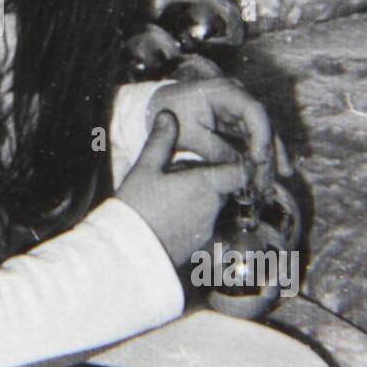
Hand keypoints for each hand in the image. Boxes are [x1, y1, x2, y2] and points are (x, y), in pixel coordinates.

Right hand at [116, 110, 247, 268]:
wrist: (126, 251)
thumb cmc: (136, 206)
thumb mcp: (145, 168)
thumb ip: (161, 141)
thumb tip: (167, 114)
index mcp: (205, 184)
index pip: (240, 172)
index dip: (238, 164)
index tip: (226, 159)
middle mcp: (212, 207)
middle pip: (224, 187)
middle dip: (208, 179)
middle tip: (179, 175)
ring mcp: (206, 228)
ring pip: (213, 206)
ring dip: (200, 198)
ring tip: (168, 196)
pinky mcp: (198, 245)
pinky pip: (202, 224)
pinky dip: (191, 217)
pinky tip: (166, 216)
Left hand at [145, 77, 291, 192]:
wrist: (159, 104)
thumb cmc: (171, 115)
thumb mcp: (191, 135)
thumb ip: (217, 151)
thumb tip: (243, 171)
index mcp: (224, 91)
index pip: (254, 110)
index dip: (262, 135)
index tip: (259, 159)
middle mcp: (237, 95)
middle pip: (263, 123)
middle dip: (271, 151)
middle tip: (275, 177)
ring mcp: (239, 106)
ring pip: (262, 132)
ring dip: (269, 156)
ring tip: (275, 181)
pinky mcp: (237, 119)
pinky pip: (253, 137)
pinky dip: (257, 155)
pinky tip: (265, 175)